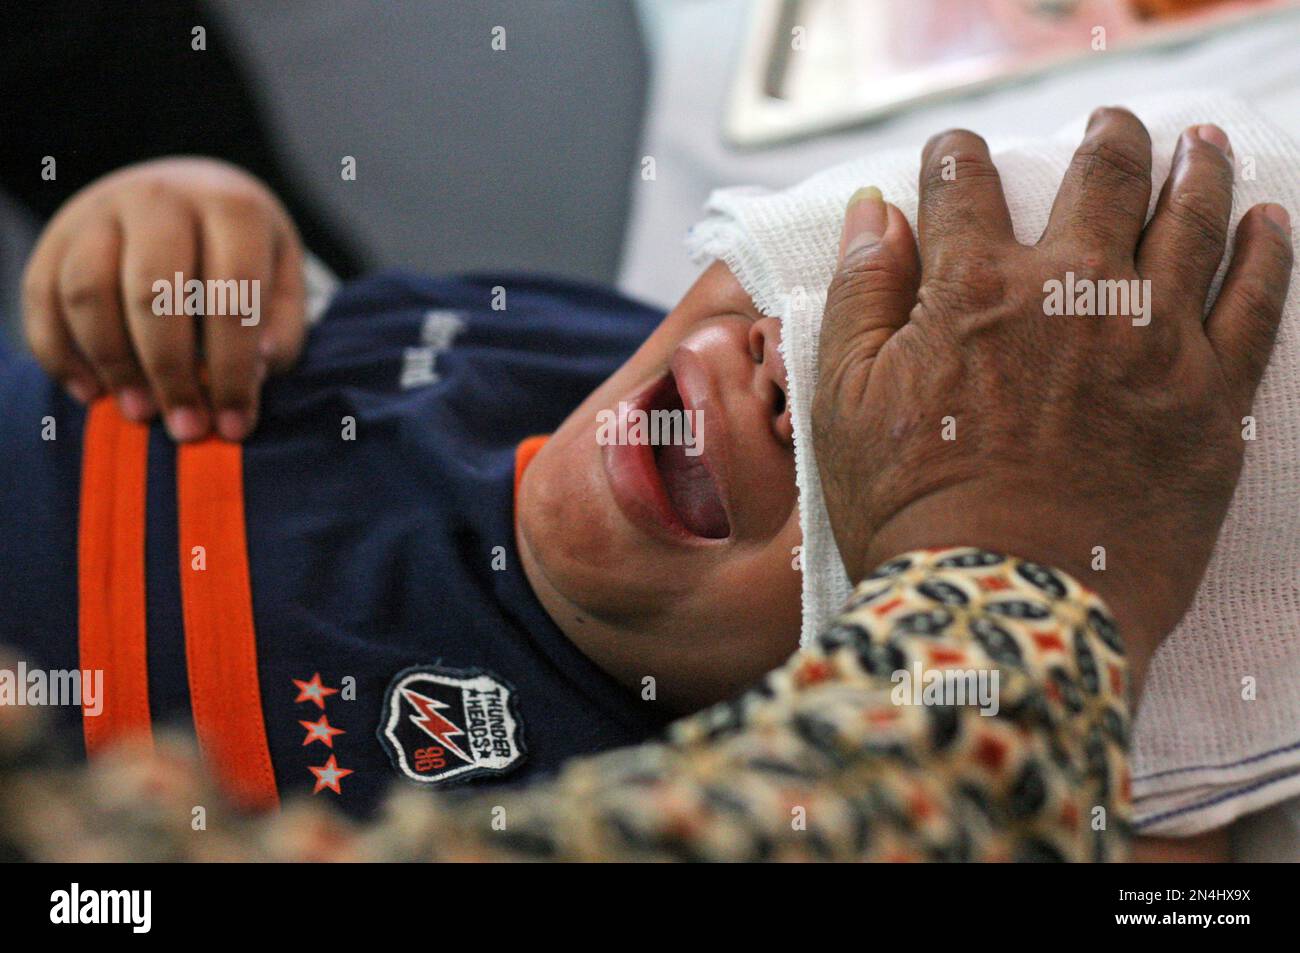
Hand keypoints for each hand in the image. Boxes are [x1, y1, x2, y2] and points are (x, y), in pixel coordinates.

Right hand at [22, 157, 306, 440]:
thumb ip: (277, 329)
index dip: (233, 369)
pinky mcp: (57, 234)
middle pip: (153, 293)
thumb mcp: (281, 280)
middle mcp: (160, 198)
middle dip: (170, 373)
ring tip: (140, 413)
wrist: (187, 193)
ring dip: (113, 364)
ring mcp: (100, 210)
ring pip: (89, 293)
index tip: (235, 425)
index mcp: (231, 206)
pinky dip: (61, 353)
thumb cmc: (243, 254)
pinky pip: (43, 297)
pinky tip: (93, 393)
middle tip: (185, 428)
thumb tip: (253, 373)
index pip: (230, 293)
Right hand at [813, 109, 1292, 691]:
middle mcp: (1074, 289)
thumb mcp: (842, 403)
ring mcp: (1154, 337)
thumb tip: (873, 213)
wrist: (1006, 610)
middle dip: (1104, 139)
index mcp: (974, 286)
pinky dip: (1268, 249)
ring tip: (1201, 143)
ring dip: (1195, 167)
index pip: (964, 185)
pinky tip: (1270, 221)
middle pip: (1101, 176)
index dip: (956, 159)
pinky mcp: (1212, 395)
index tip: (956, 154)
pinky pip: (1258, 299)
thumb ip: (861, 296)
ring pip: (1191, 218)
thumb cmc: (910, 512)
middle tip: (1110, 126)